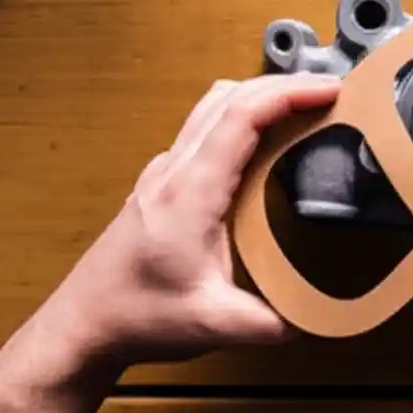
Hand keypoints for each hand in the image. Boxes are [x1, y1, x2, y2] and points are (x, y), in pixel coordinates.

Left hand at [36, 74, 339, 366]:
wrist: (81, 325)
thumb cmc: (137, 317)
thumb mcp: (217, 327)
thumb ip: (277, 322)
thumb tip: (327, 318)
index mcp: (190, 192)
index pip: (242, 116)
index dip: (290, 94)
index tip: (332, 91)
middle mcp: (173, 170)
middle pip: (230, 97)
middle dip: (284, 85)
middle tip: (331, 92)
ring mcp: (162, 172)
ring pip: (212, 105)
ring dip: (259, 94)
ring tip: (303, 105)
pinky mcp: (160, 182)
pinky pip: (203, 127)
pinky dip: (240, 115)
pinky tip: (262, 140)